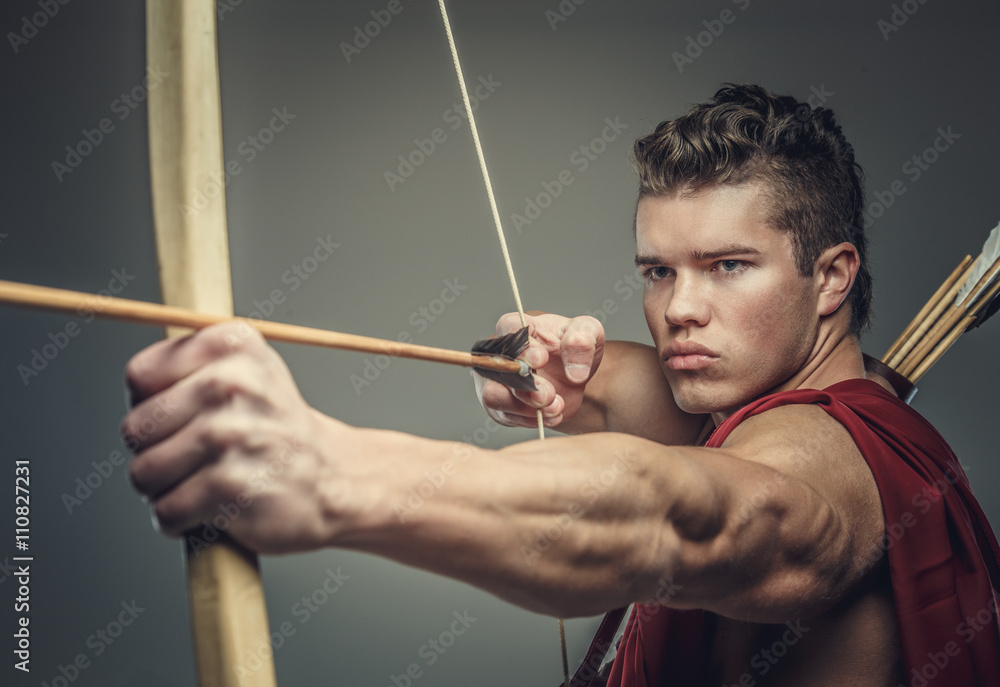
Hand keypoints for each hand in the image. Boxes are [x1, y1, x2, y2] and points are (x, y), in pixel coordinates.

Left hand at [121, 321, 345, 554]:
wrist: (334, 478)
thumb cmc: (278, 427)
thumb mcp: (248, 368)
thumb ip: (190, 362)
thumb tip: (134, 382)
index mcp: (233, 346)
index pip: (139, 377)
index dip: (151, 404)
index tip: (182, 416)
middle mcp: (232, 384)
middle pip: (135, 429)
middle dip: (154, 452)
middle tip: (194, 457)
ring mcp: (230, 436)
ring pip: (144, 473)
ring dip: (165, 489)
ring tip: (202, 482)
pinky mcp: (228, 486)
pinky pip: (166, 511)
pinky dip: (181, 520)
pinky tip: (211, 509)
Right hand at [474, 312, 603, 427]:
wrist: (574, 374)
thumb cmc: (574, 346)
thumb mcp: (588, 333)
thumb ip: (582, 341)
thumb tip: (575, 370)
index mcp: (516, 326)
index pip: (508, 331)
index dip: (521, 347)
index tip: (541, 359)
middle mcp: (499, 353)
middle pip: (496, 369)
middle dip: (524, 385)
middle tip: (549, 394)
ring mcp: (497, 381)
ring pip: (494, 397)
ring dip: (524, 407)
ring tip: (555, 406)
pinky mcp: (503, 406)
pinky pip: (508, 417)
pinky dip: (532, 419)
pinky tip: (553, 414)